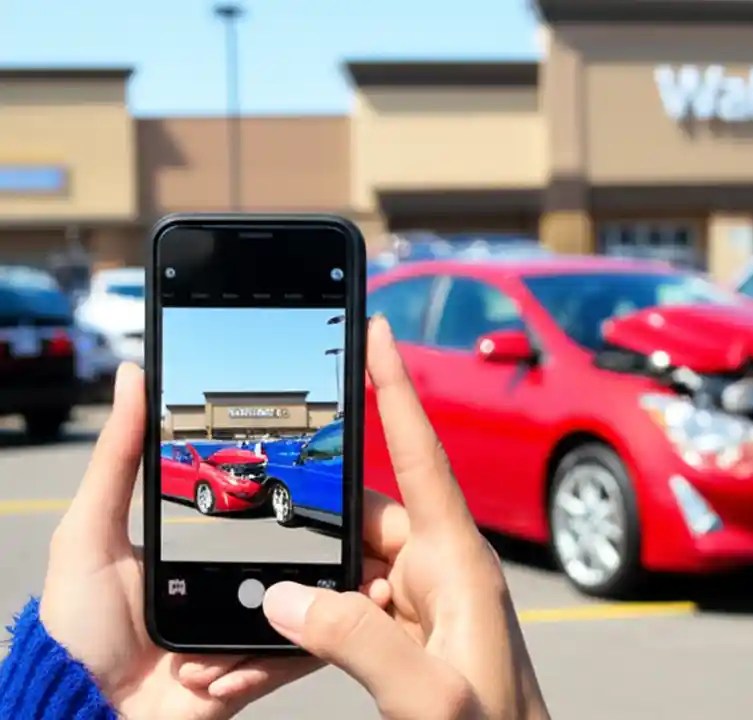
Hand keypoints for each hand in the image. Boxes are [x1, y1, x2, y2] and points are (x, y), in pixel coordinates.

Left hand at [40, 364, 320, 718]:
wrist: (79, 712)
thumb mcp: (90, 529)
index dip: (304, 502)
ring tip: (291, 607)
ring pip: (310, 609)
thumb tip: (133, 375)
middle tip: (354, 543)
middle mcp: (238, 588)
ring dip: (296, 613)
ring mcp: (250, 633)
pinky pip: (290, 660)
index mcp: (209, 551)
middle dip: (330, 558)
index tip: (327, 481)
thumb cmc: (75, 625)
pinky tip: (217, 672)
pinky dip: (263, 664)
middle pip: (308, 563)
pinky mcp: (255, 674)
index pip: (270, 516)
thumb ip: (118, 456)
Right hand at [261, 316, 550, 719]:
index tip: (378, 331)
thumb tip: (284, 597)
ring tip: (259, 596)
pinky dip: (313, 616)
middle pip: (363, 516)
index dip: (397, 390)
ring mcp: (423, 603)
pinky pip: (348, 607)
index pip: (421, 455)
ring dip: (304, 579)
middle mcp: (441, 571)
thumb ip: (358, 642)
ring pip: (348, 565)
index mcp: (459, 562)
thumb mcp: (429, 693)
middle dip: (308, 521)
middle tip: (255, 522)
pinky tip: (279, 636)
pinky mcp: (406, 635)